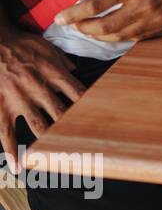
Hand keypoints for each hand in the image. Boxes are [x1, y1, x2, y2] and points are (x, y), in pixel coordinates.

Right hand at [0, 26, 85, 160]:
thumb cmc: (22, 44)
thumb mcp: (49, 47)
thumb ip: (65, 62)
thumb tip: (77, 70)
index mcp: (56, 75)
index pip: (79, 95)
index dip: (91, 109)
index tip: (102, 122)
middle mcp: (41, 89)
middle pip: (63, 114)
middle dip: (74, 130)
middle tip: (87, 146)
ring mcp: (20, 100)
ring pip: (39, 126)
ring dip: (49, 143)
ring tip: (60, 157)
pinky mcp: (1, 106)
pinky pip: (6, 132)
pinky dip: (12, 151)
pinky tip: (18, 165)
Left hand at [53, 0, 161, 43]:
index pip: (95, 6)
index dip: (73, 14)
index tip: (60, 18)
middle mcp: (144, 7)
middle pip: (104, 28)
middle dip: (84, 29)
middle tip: (74, 26)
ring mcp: (158, 21)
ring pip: (121, 37)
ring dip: (101, 36)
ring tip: (90, 31)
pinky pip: (140, 38)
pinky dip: (123, 38)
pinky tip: (116, 33)